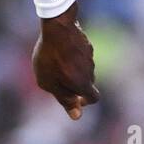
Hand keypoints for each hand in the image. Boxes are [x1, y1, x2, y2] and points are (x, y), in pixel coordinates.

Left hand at [32, 2, 98, 119]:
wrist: (57, 27)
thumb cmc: (50, 58)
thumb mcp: (49, 83)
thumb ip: (64, 99)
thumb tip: (77, 116)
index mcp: (83, 83)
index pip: (94, 98)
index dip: (85, 101)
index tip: (75, 98)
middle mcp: (90, 70)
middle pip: (86, 82)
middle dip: (74, 83)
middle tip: (55, 77)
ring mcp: (89, 55)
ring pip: (82, 67)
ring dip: (71, 68)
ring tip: (53, 61)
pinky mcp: (85, 43)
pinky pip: (79, 54)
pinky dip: (71, 55)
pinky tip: (57, 49)